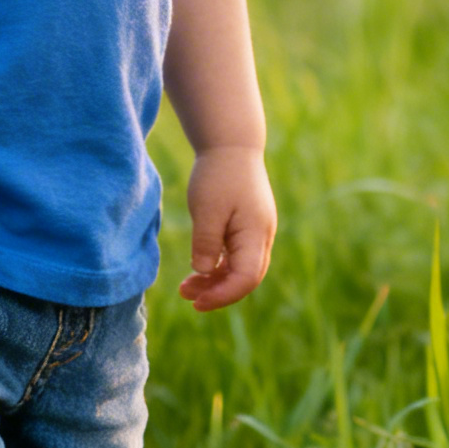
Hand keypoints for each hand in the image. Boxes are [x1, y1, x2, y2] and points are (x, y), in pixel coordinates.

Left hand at [178, 147, 275, 310]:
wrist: (232, 145)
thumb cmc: (218, 175)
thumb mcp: (207, 209)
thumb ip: (206, 243)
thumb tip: (203, 272)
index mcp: (256, 233)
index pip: (246, 279)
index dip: (222, 295)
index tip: (196, 302)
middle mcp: (262, 237)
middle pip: (246, 279)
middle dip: (217, 292)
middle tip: (186, 295)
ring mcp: (257, 233)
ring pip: (241, 269)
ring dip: (215, 281)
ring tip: (185, 286)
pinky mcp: (248, 228)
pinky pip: (237, 257)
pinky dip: (219, 267)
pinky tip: (198, 269)